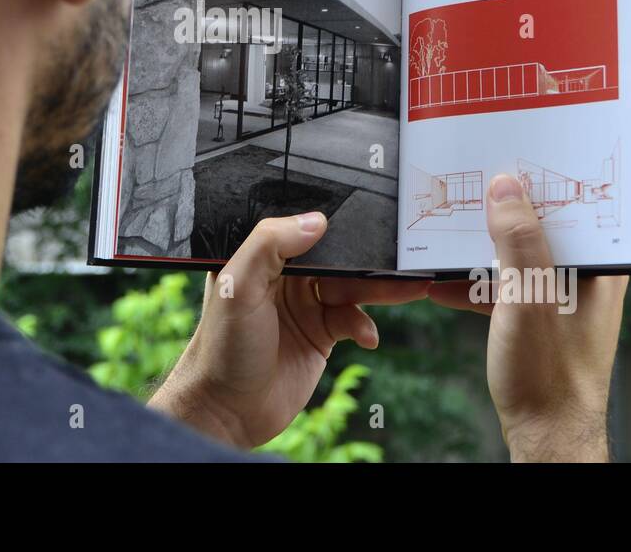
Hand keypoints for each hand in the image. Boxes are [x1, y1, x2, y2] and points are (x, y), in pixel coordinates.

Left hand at [148, 212, 427, 449]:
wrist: (228, 411)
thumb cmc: (221, 347)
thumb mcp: (238, 286)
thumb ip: (270, 245)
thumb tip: (316, 220)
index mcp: (260, 257)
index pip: (303, 230)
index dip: (336, 226)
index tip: (369, 220)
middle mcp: (284, 278)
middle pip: (336, 258)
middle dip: (368, 257)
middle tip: (403, 256)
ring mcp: (304, 306)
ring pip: (351, 286)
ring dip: (379, 289)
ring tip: (409, 288)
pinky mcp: (320, 335)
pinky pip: (353, 319)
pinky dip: (364, 325)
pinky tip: (366, 337)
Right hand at [428, 174, 626, 461]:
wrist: (544, 436)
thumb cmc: (549, 376)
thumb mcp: (529, 299)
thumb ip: (519, 241)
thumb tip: (505, 188)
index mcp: (599, 269)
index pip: (581, 207)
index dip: (550, 180)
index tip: (518, 158)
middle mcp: (584, 279)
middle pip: (544, 227)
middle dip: (506, 211)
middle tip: (474, 186)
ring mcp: (559, 300)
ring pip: (519, 257)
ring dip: (482, 249)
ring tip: (447, 234)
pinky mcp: (536, 319)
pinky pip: (504, 288)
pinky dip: (474, 284)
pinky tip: (439, 283)